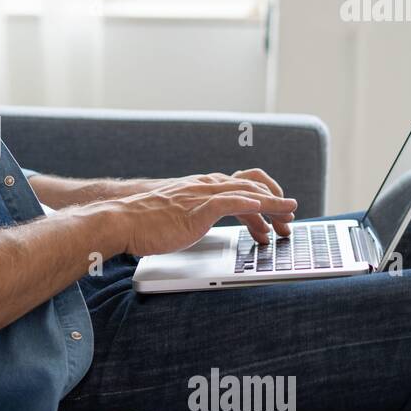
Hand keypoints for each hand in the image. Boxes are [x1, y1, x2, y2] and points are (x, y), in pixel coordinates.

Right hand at [111, 173, 296, 256]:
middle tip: (289, 222)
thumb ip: (195, 215)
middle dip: (275, 204)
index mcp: (202, 187)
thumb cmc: (144, 222)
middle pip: (251, 187)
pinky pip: (226, 203)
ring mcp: (200, 197)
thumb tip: (204, 225)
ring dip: (271, 204)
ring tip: (287, 216)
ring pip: (245, 193)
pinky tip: (260, 207)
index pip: (242, 185)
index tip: (277, 215)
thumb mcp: (178, 215)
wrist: (121, 221)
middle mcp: (205, 187)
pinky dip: (246, 203)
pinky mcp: (194, 210)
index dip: (265, 197)